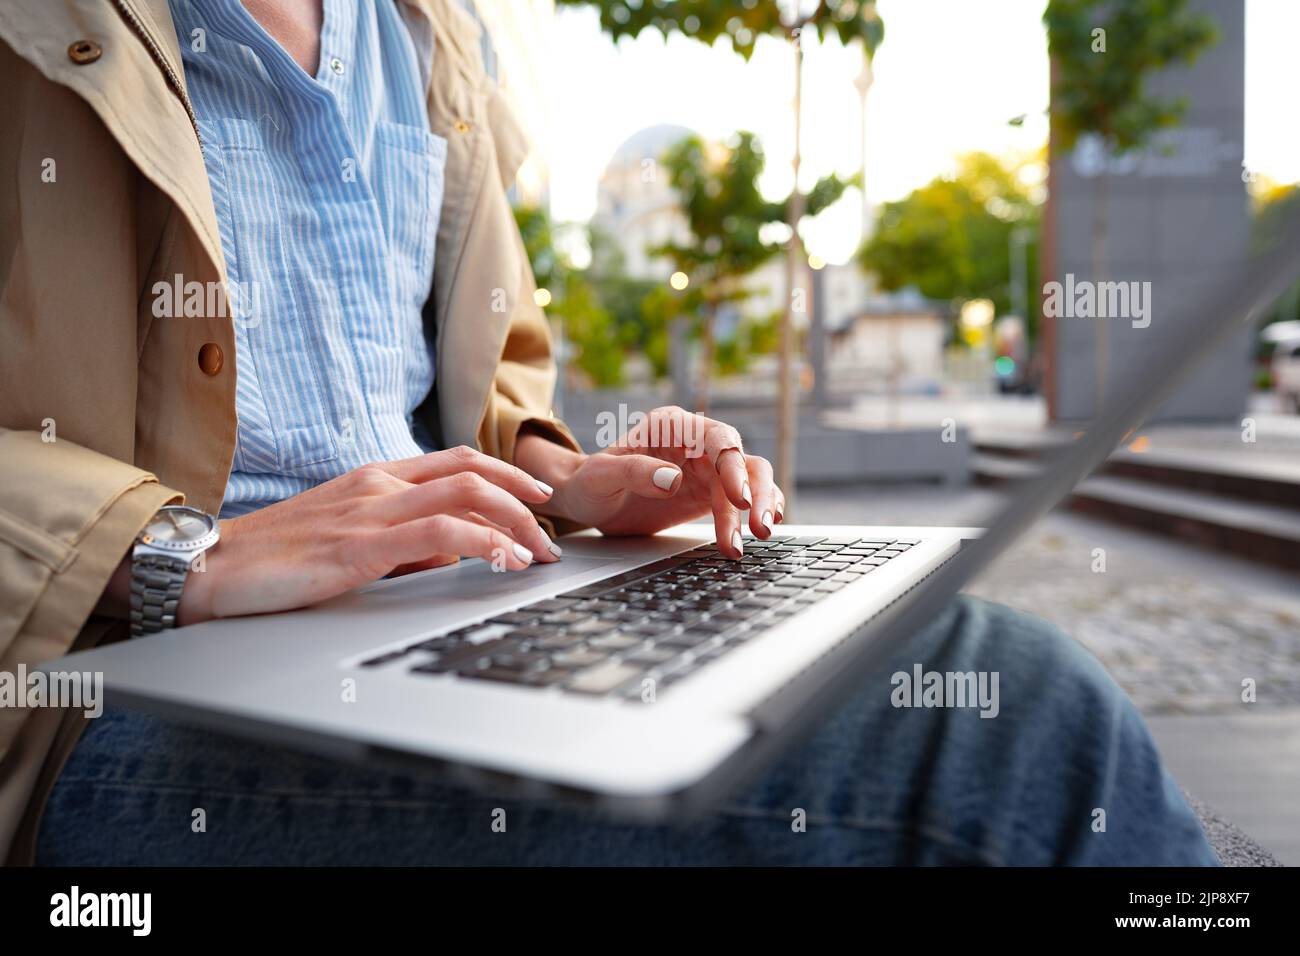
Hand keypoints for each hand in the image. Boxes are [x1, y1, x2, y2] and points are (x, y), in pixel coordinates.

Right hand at [178, 446, 560, 624]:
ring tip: (539, 553)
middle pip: (474, 472)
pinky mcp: (359, 544)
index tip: (540, 502)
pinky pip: (439, 534)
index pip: (459, 462)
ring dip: (516, 523)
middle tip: (552, 536)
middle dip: (525, 500)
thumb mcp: (351, 543)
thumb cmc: (275, 559)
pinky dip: (482, 543)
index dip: (509, 476)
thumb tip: (451, 556)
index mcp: (377, 478)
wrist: (207, 568)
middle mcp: (379, 484)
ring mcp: (370, 510)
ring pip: (467, 495)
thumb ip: (403, 544)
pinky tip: (503, 561)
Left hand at [517, 406, 784, 558]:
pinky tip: (760, 530)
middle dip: (756, 491)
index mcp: (671, 427)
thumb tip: (672, 478)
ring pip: (749, 480)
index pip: (716, 438)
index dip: (732, 467)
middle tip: (760, 526)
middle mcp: (695, 443)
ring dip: (761, 506)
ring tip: (760, 536)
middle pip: (741, 460)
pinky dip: (755, 512)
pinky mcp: (709, 493)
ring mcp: (705, 468)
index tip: (739, 499)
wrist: (587, 501)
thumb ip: (633, 471)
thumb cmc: (589, 482)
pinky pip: (742, 499)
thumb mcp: (601, 477)